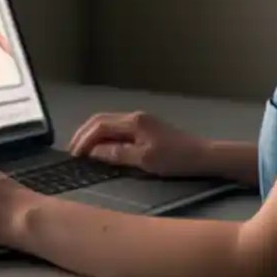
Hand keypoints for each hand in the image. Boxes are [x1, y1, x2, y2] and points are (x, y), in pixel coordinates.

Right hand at [67, 111, 208, 176]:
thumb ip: (117, 154)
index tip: (74, 156)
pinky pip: (117, 129)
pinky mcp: (146, 129)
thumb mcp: (145, 160)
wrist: (204, 156)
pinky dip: (104, 136)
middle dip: (83, 135)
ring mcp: (141, 121)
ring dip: (93, 135)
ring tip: (82, 151)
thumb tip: (94, 151)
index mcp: (133, 121)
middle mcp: (134, 117)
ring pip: (108, 123)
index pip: (99, 126)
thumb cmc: (175, 159)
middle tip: (72, 152)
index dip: (84, 141)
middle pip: (101, 120)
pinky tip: (102, 148)